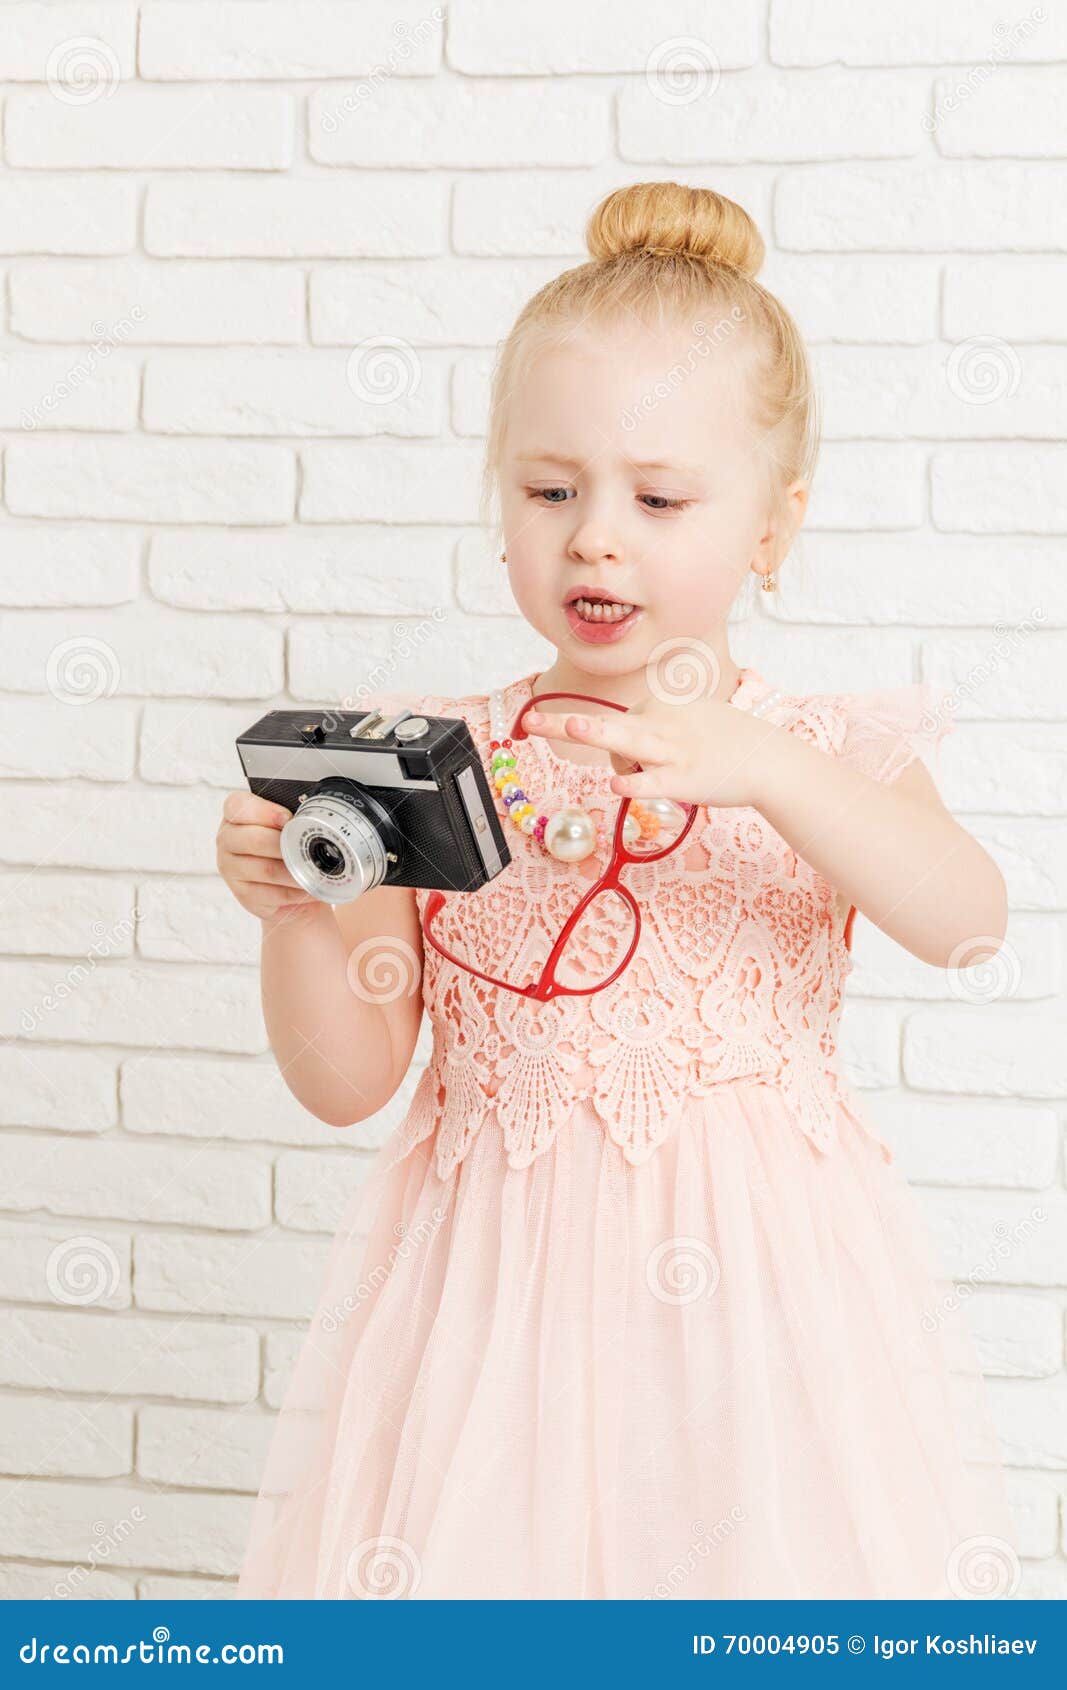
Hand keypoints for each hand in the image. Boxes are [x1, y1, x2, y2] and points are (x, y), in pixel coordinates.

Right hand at [216, 791, 325, 926]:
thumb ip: (293, 814)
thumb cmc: (286, 844)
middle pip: (254, 840)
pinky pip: (272, 893)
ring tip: (316, 871)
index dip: (264, 811)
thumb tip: (312, 816)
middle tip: (308, 848)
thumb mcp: (286, 823)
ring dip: (295, 871)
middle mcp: (228, 840)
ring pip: (266, 869)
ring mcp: (232, 869)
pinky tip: (308, 887)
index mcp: (235, 815)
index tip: (288, 818)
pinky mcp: (244, 894)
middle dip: (286, 845)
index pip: (237, 805)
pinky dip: (294, 891)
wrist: (282, 881)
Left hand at [522, 695, 786, 809]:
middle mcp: (660, 725)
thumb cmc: (725, 741)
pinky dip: (635, 783)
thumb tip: (628, 748)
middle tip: (530, 721)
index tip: (639, 763)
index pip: (617, 728)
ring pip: (628, 743)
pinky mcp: (683, 779)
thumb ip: (654, 727)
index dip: (618, 752)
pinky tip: (618, 785)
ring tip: (573, 730)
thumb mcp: (687, 720)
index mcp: (658, 709)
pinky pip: (653, 781)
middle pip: (608, 726)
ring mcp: (671, 752)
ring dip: (600, 738)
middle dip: (566, 726)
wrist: (765, 758)